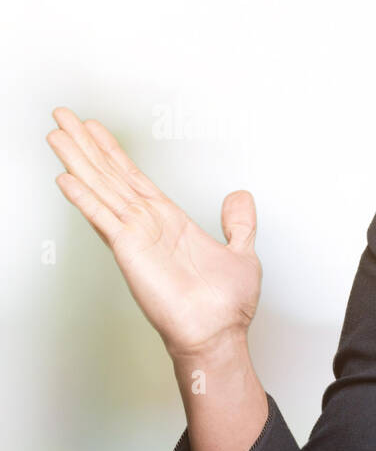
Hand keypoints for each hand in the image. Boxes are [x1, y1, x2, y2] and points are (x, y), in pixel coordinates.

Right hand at [46, 107, 261, 360]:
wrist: (218, 334)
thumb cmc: (226, 306)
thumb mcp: (243, 253)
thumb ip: (239, 224)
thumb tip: (240, 197)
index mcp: (170, 222)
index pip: (135, 179)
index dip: (113, 152)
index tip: (94, 129)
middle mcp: (148, 226)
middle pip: (110, 176)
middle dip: (86, 146)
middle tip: (62, 116)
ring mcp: (136, 237)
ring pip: (102, 189)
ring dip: (79, 161)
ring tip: (56, 134)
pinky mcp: (131, 251)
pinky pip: (104, 219)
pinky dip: (86, 198)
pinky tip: (66, 178)